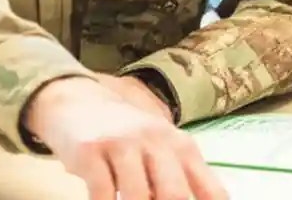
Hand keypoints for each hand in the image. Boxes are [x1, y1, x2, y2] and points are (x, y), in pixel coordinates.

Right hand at [25, 76, 227, 199]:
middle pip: (175, 194)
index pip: (212, 192)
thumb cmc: (128, 137)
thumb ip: (178, 180)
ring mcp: (122, 143)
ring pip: (138, 197)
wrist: (79, 101)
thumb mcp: (161, 149)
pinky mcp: (90, 150)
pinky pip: (102, 194)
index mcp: (182, 147)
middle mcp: (156, 141)